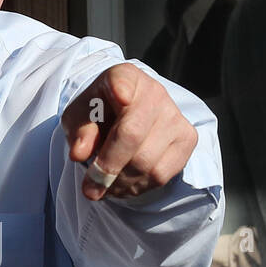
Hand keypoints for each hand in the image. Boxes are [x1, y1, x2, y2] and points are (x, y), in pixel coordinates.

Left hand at [61, 62, 197, 200]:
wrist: (126, 118)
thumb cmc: (99, 115)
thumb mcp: (79, 118)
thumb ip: (78, 131)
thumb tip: (79, 154)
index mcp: (124, 77)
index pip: (123, 81)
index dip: (122, 89)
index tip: (120, 96)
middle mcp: (154, 92)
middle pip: (132, 135)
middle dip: (109, 167)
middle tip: (90, 189)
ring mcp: (174, 115)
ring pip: (146, 162)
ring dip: (121, 183)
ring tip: (105, 186)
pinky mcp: (187, 139)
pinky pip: (161, 174)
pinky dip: (139, 187)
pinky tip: (124, 184)